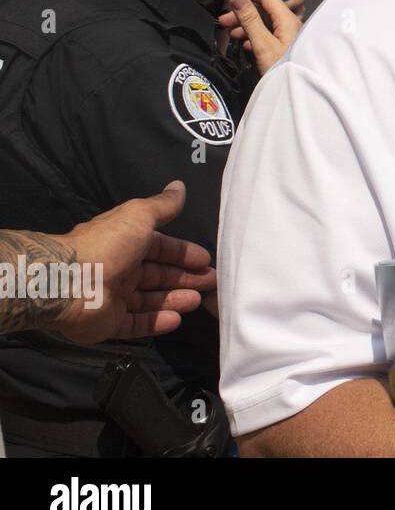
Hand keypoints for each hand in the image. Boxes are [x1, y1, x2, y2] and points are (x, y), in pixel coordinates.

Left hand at [54, 182, 215, 342]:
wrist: (68, 282)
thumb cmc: (108, 245)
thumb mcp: (138, 216)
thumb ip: (162, 205)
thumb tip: (179, 185)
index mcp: (125, 242)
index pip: (160, 247)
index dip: (183, 253)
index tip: (206, 261)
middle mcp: (120, 268)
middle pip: (158, 274)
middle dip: (185, 277)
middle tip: (211, 282)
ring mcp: (113, 297)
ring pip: (150, 300)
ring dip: (175, 299)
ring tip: (197, 301)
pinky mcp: (108, 322)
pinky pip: (136, 323)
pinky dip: (157, 322)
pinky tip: (176, 320)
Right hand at [218, 0, 303, 74]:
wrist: (297, 93)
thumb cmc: (282, 69)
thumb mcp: (262, 45)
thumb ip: (250, 20)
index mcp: (288, 20)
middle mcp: (291, 25)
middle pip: (264, 10)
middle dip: (242, 12)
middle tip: (222, 20)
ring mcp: (289, 37)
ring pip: (265, 24)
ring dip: (246, 25)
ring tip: (230, 34)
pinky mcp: (286, 48)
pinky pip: (268, 35)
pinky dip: (254, 36)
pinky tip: (245, 45)